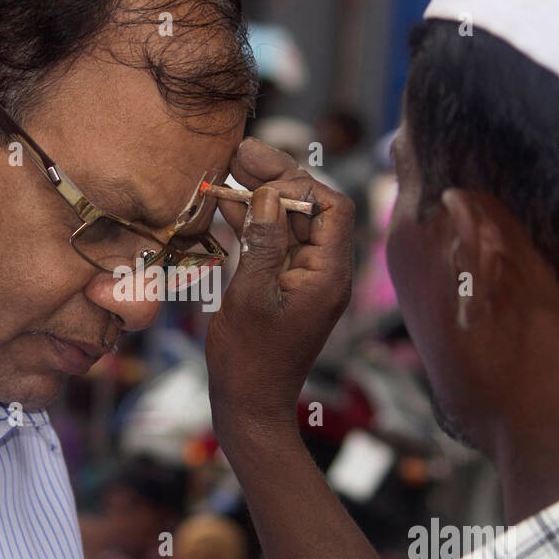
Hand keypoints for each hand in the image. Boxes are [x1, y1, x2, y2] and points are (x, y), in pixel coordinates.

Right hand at [205, 137, 354, 445]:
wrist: (248, 406)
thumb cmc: (249, 360)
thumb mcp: (250, 296)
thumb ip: (261, 242)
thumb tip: (268, 194)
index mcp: (329, 274)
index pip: (332, 207)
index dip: (299, 181)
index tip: (259, 169)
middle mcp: (324, 272)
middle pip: (309, 208)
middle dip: (276, 179)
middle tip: (239, 153)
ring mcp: (303, 278)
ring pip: (288, 222)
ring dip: (260, 196)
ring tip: (227, 169)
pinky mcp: (282, 286)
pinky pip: (272, 243)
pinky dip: (252, 222)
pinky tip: (225, 203)